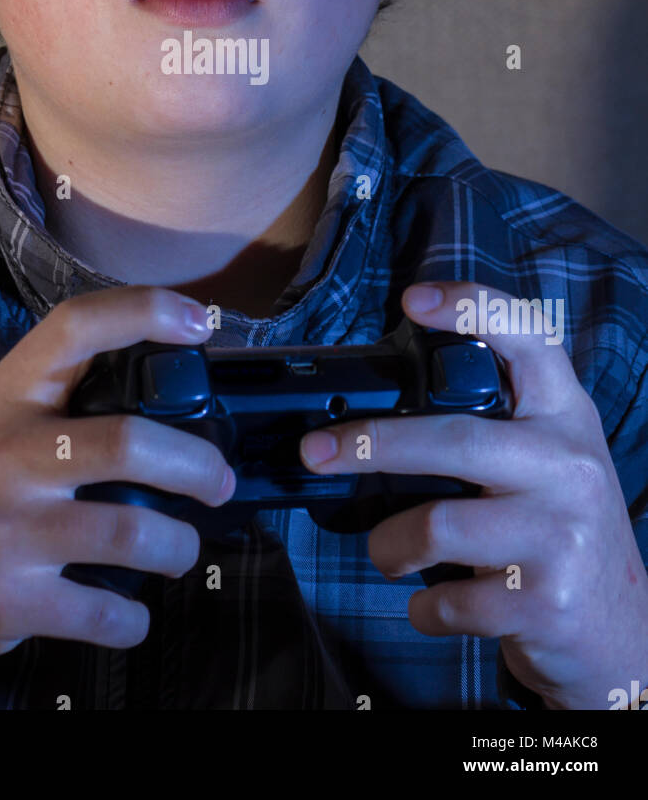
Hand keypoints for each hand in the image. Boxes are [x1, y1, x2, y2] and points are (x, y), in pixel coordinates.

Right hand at [0, 287, 233, 684]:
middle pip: (130, 442)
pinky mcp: (11, 601)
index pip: (76, 327)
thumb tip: (164, 391)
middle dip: (198, 466)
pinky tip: (130, 609)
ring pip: (133, 533)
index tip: (198, 323)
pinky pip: (106, 612)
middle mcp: (6, 456)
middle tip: (217, 482)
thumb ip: (57, 401)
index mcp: (4, 398)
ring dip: (178, 546)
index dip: (146, 311)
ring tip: (179, 548)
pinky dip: (134, 617)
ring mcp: (8, 531)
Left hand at [299, 281, 647, 709]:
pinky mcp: (547, 602)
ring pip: (437, 525)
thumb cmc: (558, 531)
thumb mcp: (544, 462)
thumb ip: (489, 427)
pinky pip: (449, 600)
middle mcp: (570, 466)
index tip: (412, 299)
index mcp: (565, 417)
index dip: (472, 309)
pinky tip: (435, 603)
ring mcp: (563, 535)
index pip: (530, 341)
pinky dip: (424, 607)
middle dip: (373, 445)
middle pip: (456, 441)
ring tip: (388, 553)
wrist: (621, 633)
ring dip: (390, 545)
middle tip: (316, 451)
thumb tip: (374, 409)